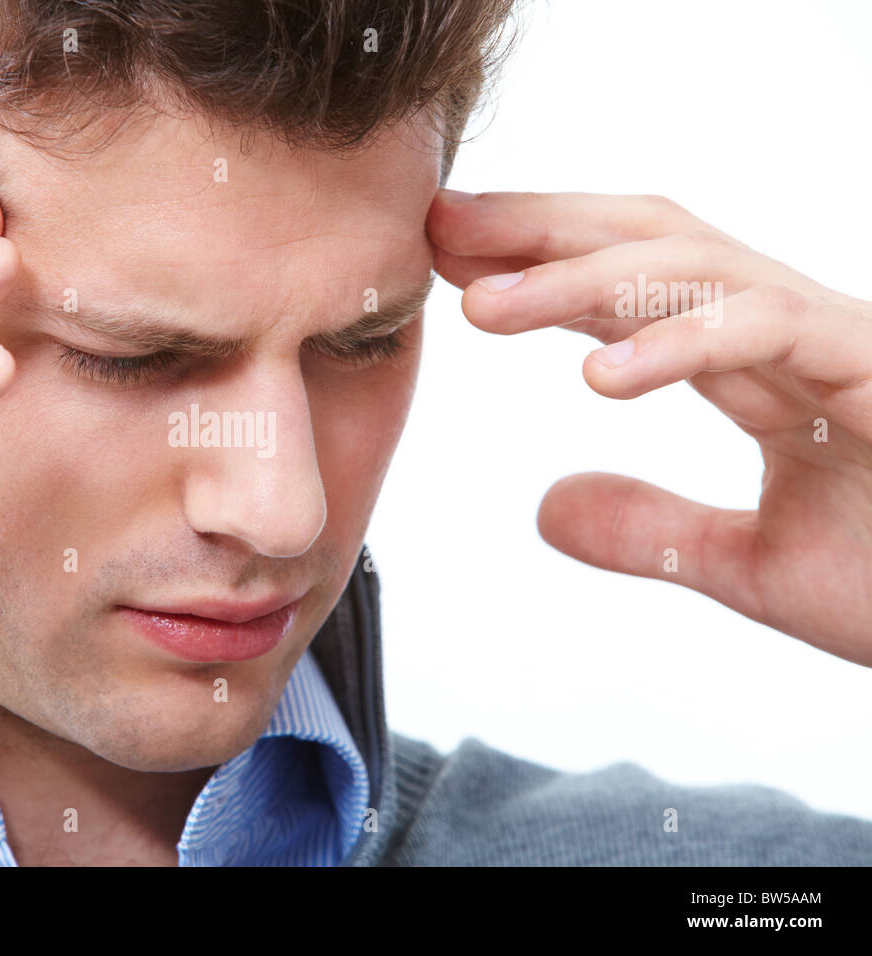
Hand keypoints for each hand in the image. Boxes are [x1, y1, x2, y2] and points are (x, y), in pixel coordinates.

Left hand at [427, 189, 871, 665]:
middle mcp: (792, 330)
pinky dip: (681, 345)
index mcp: (758, 361)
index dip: (541, 263)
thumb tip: (545, 506)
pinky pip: (771, 330)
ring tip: (483, 308)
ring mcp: (839, 339)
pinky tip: (599, 379)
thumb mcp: (749, 564)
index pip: (633, 284)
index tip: (451, 262)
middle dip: (545, 227)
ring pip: (696, 269)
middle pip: (652, 240)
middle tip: (442, 229)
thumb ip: (651, 529)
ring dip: (580, 281)